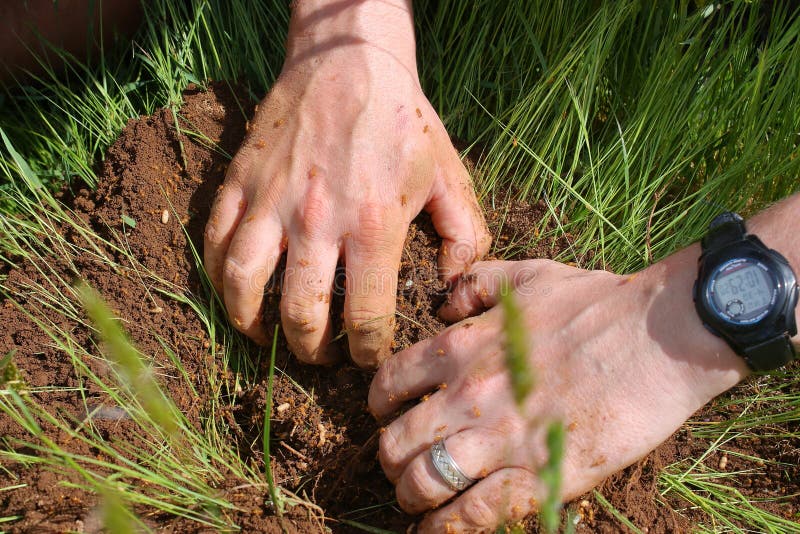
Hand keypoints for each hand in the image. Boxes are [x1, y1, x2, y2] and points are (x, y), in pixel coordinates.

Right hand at [203, 0, 489, 365]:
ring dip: (253, 326)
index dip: (368, 351)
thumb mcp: (450, 176)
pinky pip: (214, 242)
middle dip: (312, 351)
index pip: (366, 317)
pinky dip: (218, 279)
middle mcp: (318, 219)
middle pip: (301, 315)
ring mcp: (272, 200)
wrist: (349, 60)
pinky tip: (236, 293)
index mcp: (375, 224)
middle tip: (320, 355)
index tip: (368, 356)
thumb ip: (466, 238)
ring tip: (269, 336)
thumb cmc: (403, 122)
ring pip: (243, 285)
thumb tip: (453, 289)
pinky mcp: (241, 181)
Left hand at [369, 255, 747, 530]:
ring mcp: (500, 439)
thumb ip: (476, 284)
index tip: (385, 415)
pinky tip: (436, 531)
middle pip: (396, 443)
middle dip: (390, 460)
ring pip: (424, 484)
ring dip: (412, 497)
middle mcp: (467, 396)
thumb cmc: (596, 302)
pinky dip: (445, 529)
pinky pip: (473, 515)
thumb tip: (442, 302)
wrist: (656, 334)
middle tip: (402, 465)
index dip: (378, 406)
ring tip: (416, 501)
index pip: (389, 385)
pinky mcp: (538, 476)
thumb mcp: (526, 275)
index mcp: (461, 348)